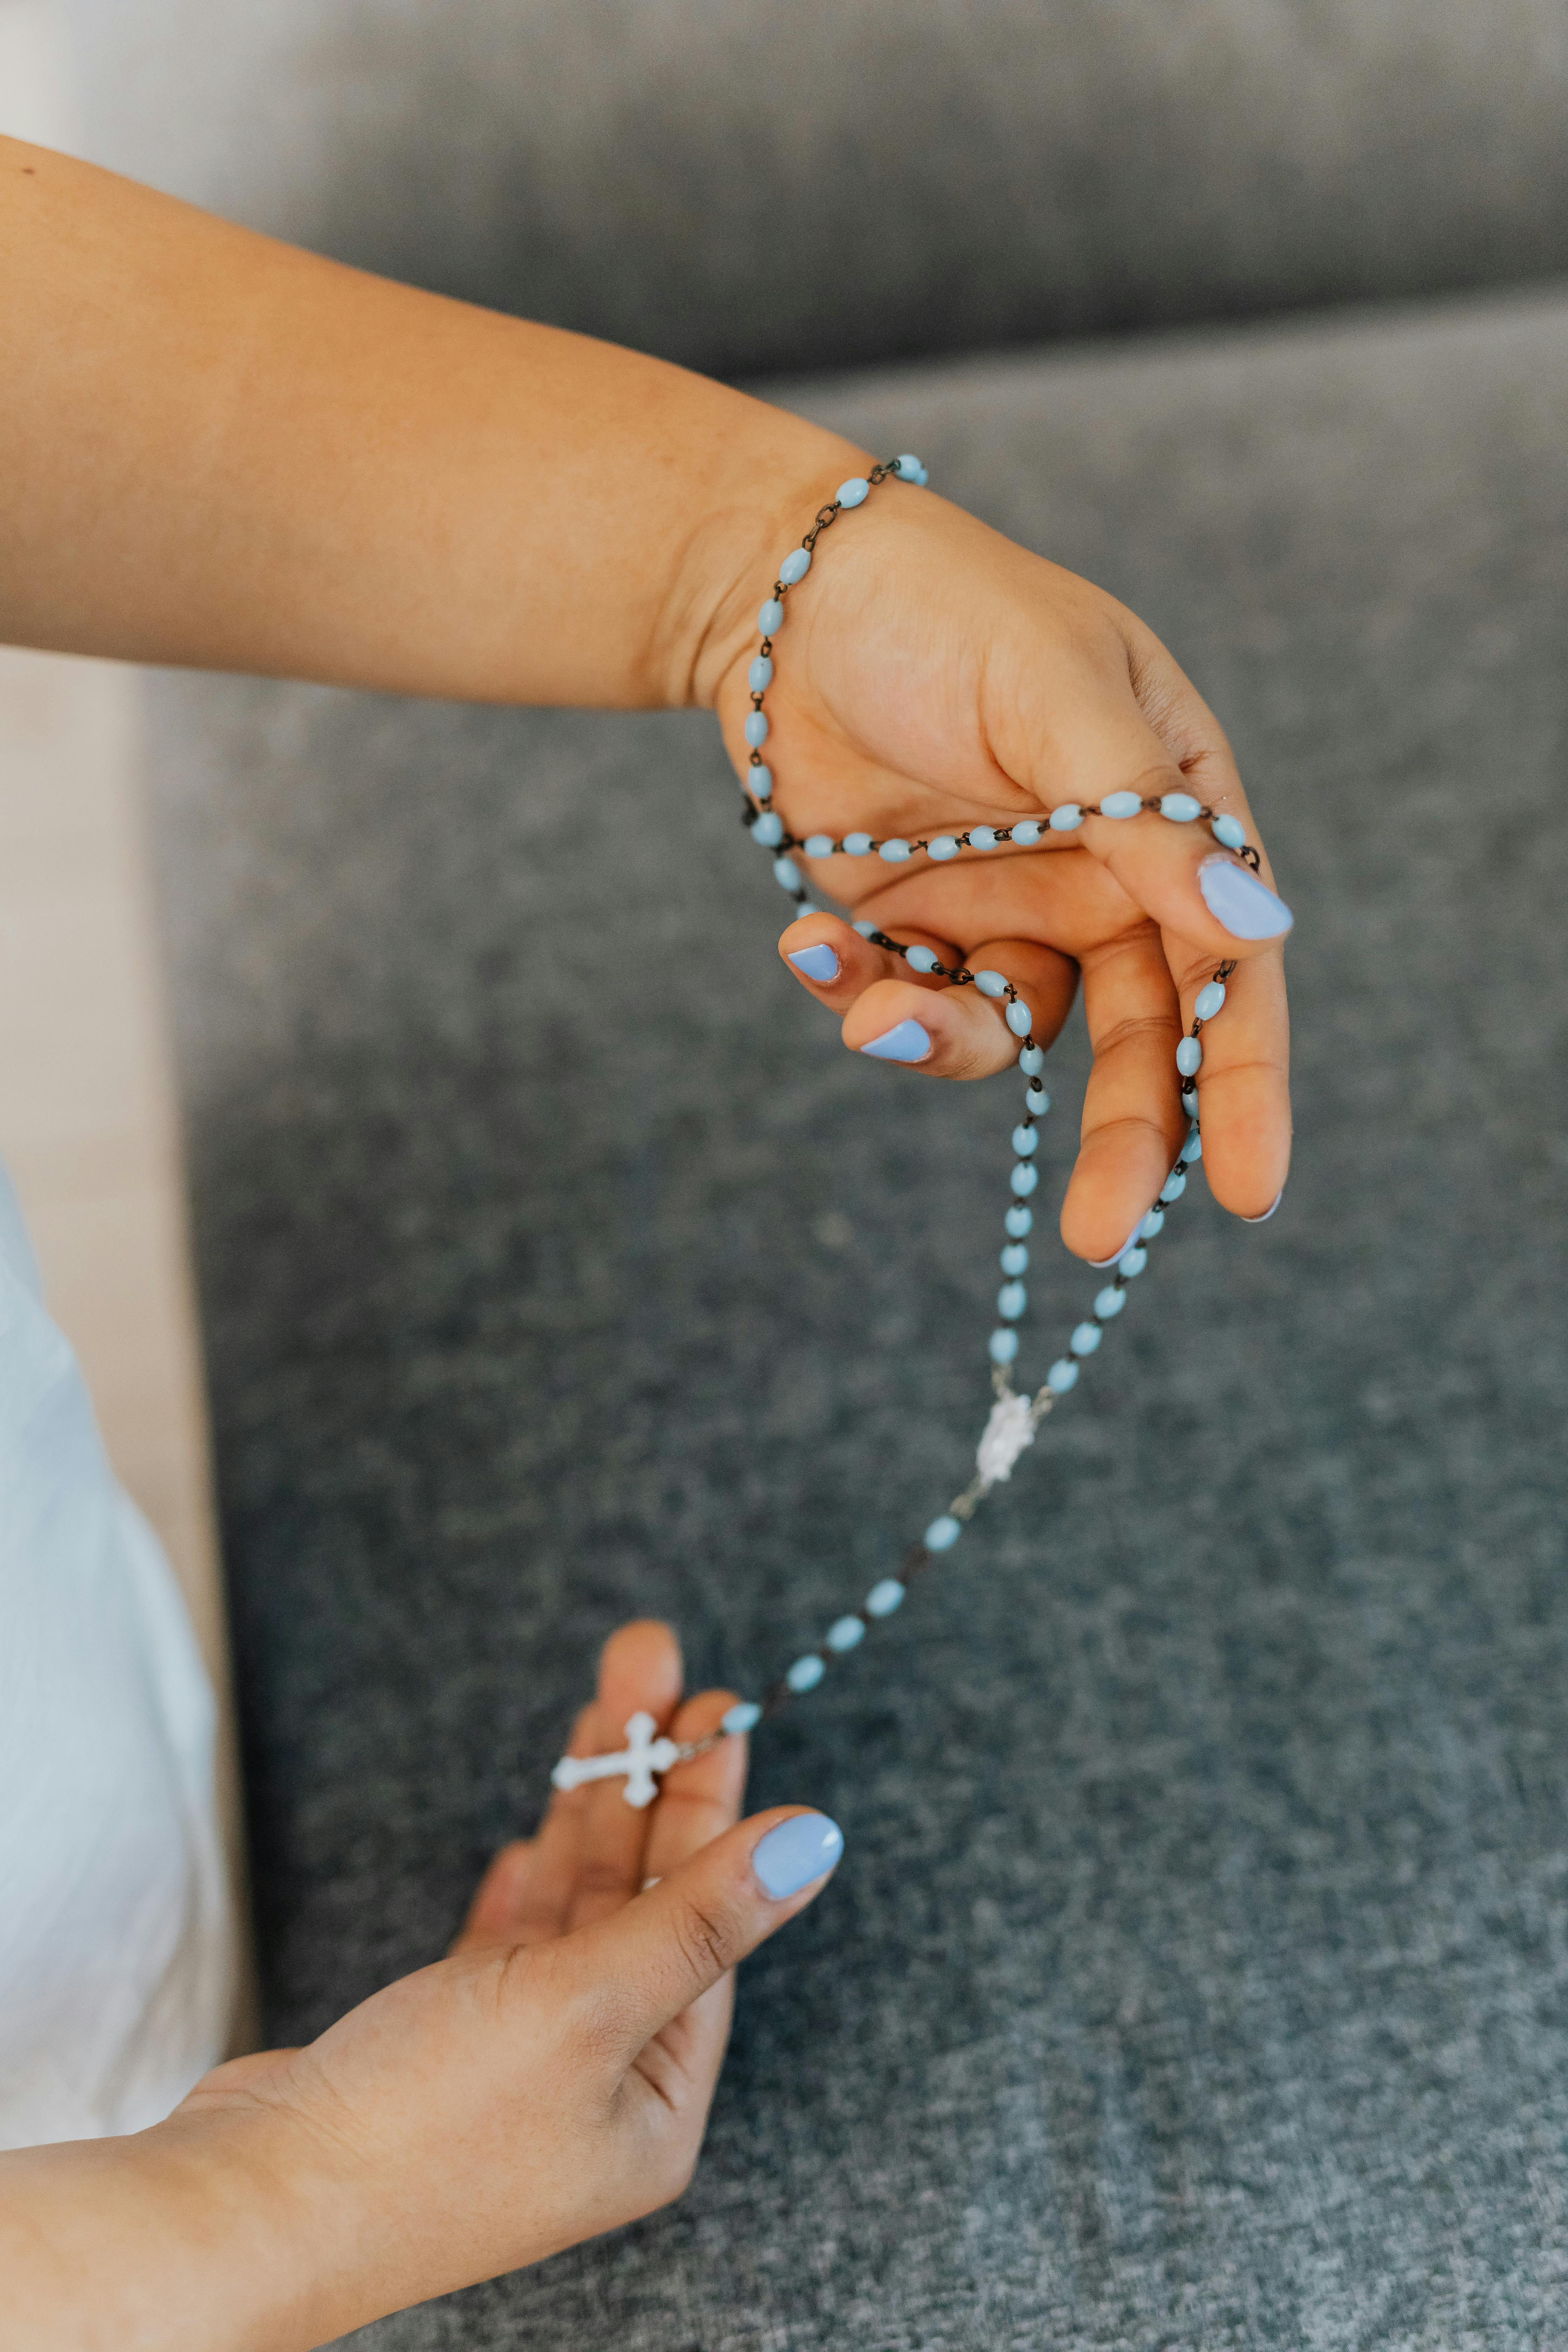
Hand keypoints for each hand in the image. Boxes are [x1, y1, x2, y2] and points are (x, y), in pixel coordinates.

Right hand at [0, 1624, 840, 2351]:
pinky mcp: (440, 2050)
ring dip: (587, 1806)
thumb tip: (817, 1842)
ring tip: (606, 1701)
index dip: (709, 1811)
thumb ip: (701, 1915)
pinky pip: (506, 1953)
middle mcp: (595, 2090)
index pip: (705, 1928)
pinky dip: (526, 1892)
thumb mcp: (587, 2007)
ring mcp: (515, 2068)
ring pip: (573, 1910)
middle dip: (647, 1779)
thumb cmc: (425, 2129)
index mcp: (653, 2108)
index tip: (715, 1710)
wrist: (251, 2200)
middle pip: (642, 1904)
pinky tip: (536, 1839)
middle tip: (654, 1665)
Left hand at [707, 481, 1291, 1261]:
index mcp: (1176, 815)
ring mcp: (1007, 907)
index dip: (1245, 1084)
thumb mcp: (1057, 694)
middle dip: (1124, 1139)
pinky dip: (859, 996)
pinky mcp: (914, 925)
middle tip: (1100, 1235)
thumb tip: (1257, 926)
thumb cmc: (949, 608)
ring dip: (945, 1046)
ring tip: (877, 1014)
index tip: (1250, 1192)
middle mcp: (1104, 879)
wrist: (788, 591)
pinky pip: (905, 1001)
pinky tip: (807, 945)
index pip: (1232, 966)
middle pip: (1137, 1040)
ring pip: (1008, 1035)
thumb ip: (1147, 818)